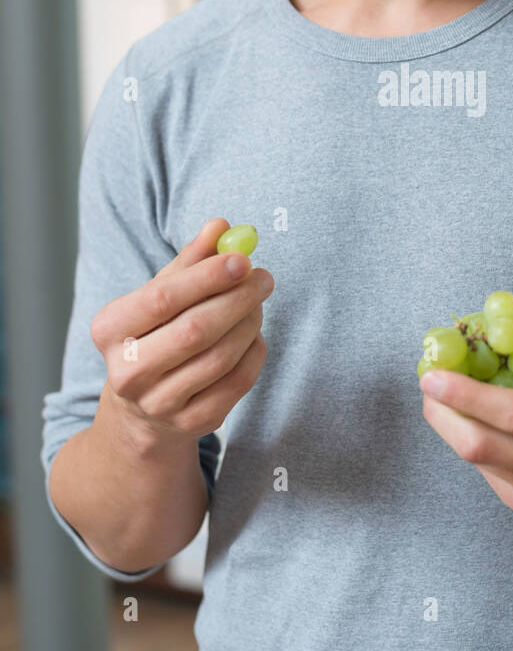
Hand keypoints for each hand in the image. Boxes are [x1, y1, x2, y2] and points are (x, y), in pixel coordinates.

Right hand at [91, 218, 274, 443]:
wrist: (142, 412)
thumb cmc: (153, 336)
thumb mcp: (160, 296)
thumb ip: (189, 261)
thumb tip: (220, 226)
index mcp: (109, 330)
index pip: (163, 298)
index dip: (207, 276)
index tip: (243, 259)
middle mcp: (126, 372)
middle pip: (195, 330)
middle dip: (238, 299)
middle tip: (263, 278)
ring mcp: (158, 404)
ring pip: (220, 357)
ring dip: (249, 323)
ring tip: (257, 303)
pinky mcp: (191, 424)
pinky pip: (237, 383)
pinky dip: (254, 352)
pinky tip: (253, 335)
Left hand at [418, 293, 512, 517]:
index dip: (467, 395)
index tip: (432, 375)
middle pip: (483, 445)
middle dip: (442, 412)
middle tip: (428, 382)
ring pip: (478, 460)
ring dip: (452, 424)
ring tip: (448, 395)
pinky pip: (486, 471)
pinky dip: (474, 441)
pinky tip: (485, 422)